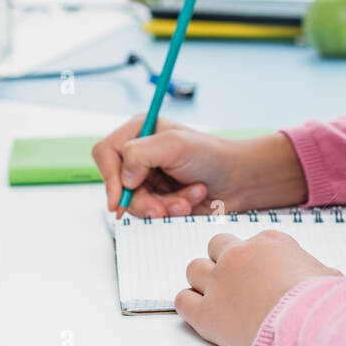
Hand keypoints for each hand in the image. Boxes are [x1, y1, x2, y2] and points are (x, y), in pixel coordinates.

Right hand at [91, 114, 307, 217]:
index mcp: (139, 131)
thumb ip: (141, 154)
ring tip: (187, 201)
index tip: (119, 199)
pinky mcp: (158, 198)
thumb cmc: (213, 156)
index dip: (110, 176)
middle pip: (118, 184)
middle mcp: (139, 155)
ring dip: (162, 207)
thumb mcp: (176, 146)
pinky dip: (170, 212)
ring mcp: (148, 178)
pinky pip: (150, 213)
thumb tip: (124, 179)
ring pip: (134, 203)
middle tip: (163, 208)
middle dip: (143, 200)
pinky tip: (190, 202)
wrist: (239, 181)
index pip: (106, 153)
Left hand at [175, 231, 341, 345]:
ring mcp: (219, 281)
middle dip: (222, 260)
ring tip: (214, 294)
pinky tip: (199, 311)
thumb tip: (327, 277)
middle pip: (217, 246)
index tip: (261, 272)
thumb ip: (319, 271)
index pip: (253, 241)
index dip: (255, 258)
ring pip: (194, 268)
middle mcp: (239, 255)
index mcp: (269, 242)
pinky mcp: (206, 312)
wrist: (305, 323)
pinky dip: (188, 304)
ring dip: (201, 279)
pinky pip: (183, 300)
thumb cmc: (320, 301)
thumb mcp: (328, 276)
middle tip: (233, 281)